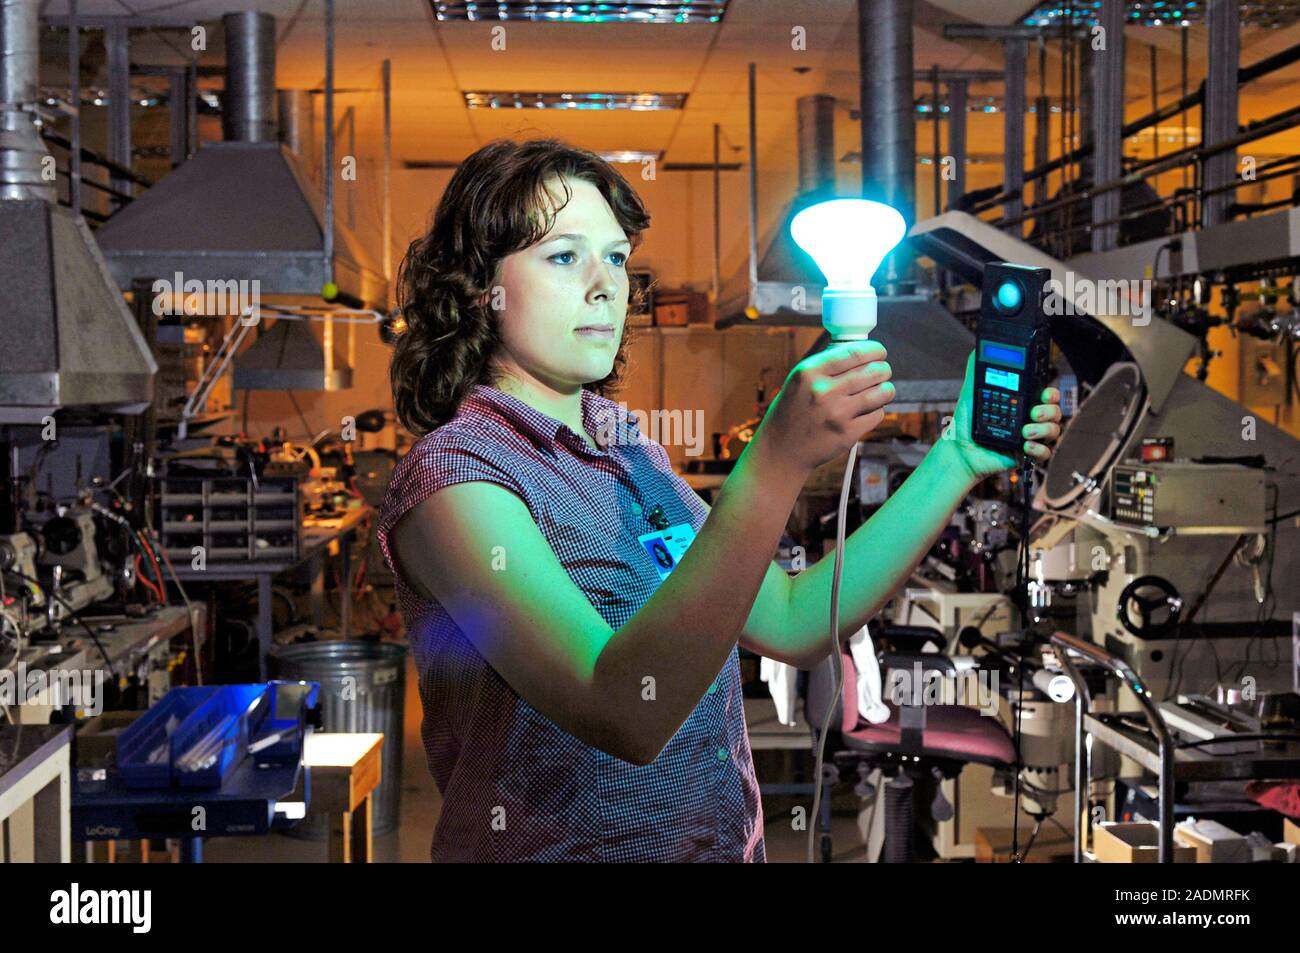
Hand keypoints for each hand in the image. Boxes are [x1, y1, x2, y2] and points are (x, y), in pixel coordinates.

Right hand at [756, 340, 895, 472]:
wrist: (781, 449)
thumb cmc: (793, 410)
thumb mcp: (799, 380)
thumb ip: (826, 365)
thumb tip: (860, 351)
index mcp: (809, 372)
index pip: (855, 353)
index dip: (875, 350)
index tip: (879, 352)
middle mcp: (823, 391)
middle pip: (874, 371)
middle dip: (883, 369)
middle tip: (882, 371)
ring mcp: (837, 414)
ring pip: (882, 392)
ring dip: (886, 389)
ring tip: (880, 390)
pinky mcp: (847, 434)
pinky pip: (877, 414)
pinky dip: (876, 410)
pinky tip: (866, 410)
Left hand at [948, 351, 1061, 482]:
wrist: (960, 450)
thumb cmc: (967, 423)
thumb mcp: (971, 393)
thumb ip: (977, 372)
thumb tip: (977, 350)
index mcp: (1022, 402)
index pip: (1046, 394)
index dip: (1051, 393)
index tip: (1045, 393)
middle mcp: (1030, 419)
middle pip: (1055, 411)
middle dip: (1050, 410)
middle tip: (1035, 412)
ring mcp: (1031, 436)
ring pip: (1054, 430)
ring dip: (1044, 429)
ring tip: (1025, 431)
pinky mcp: (1027, 454)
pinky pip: (1045, 453)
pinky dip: (1039, 449)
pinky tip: (1025, 446)